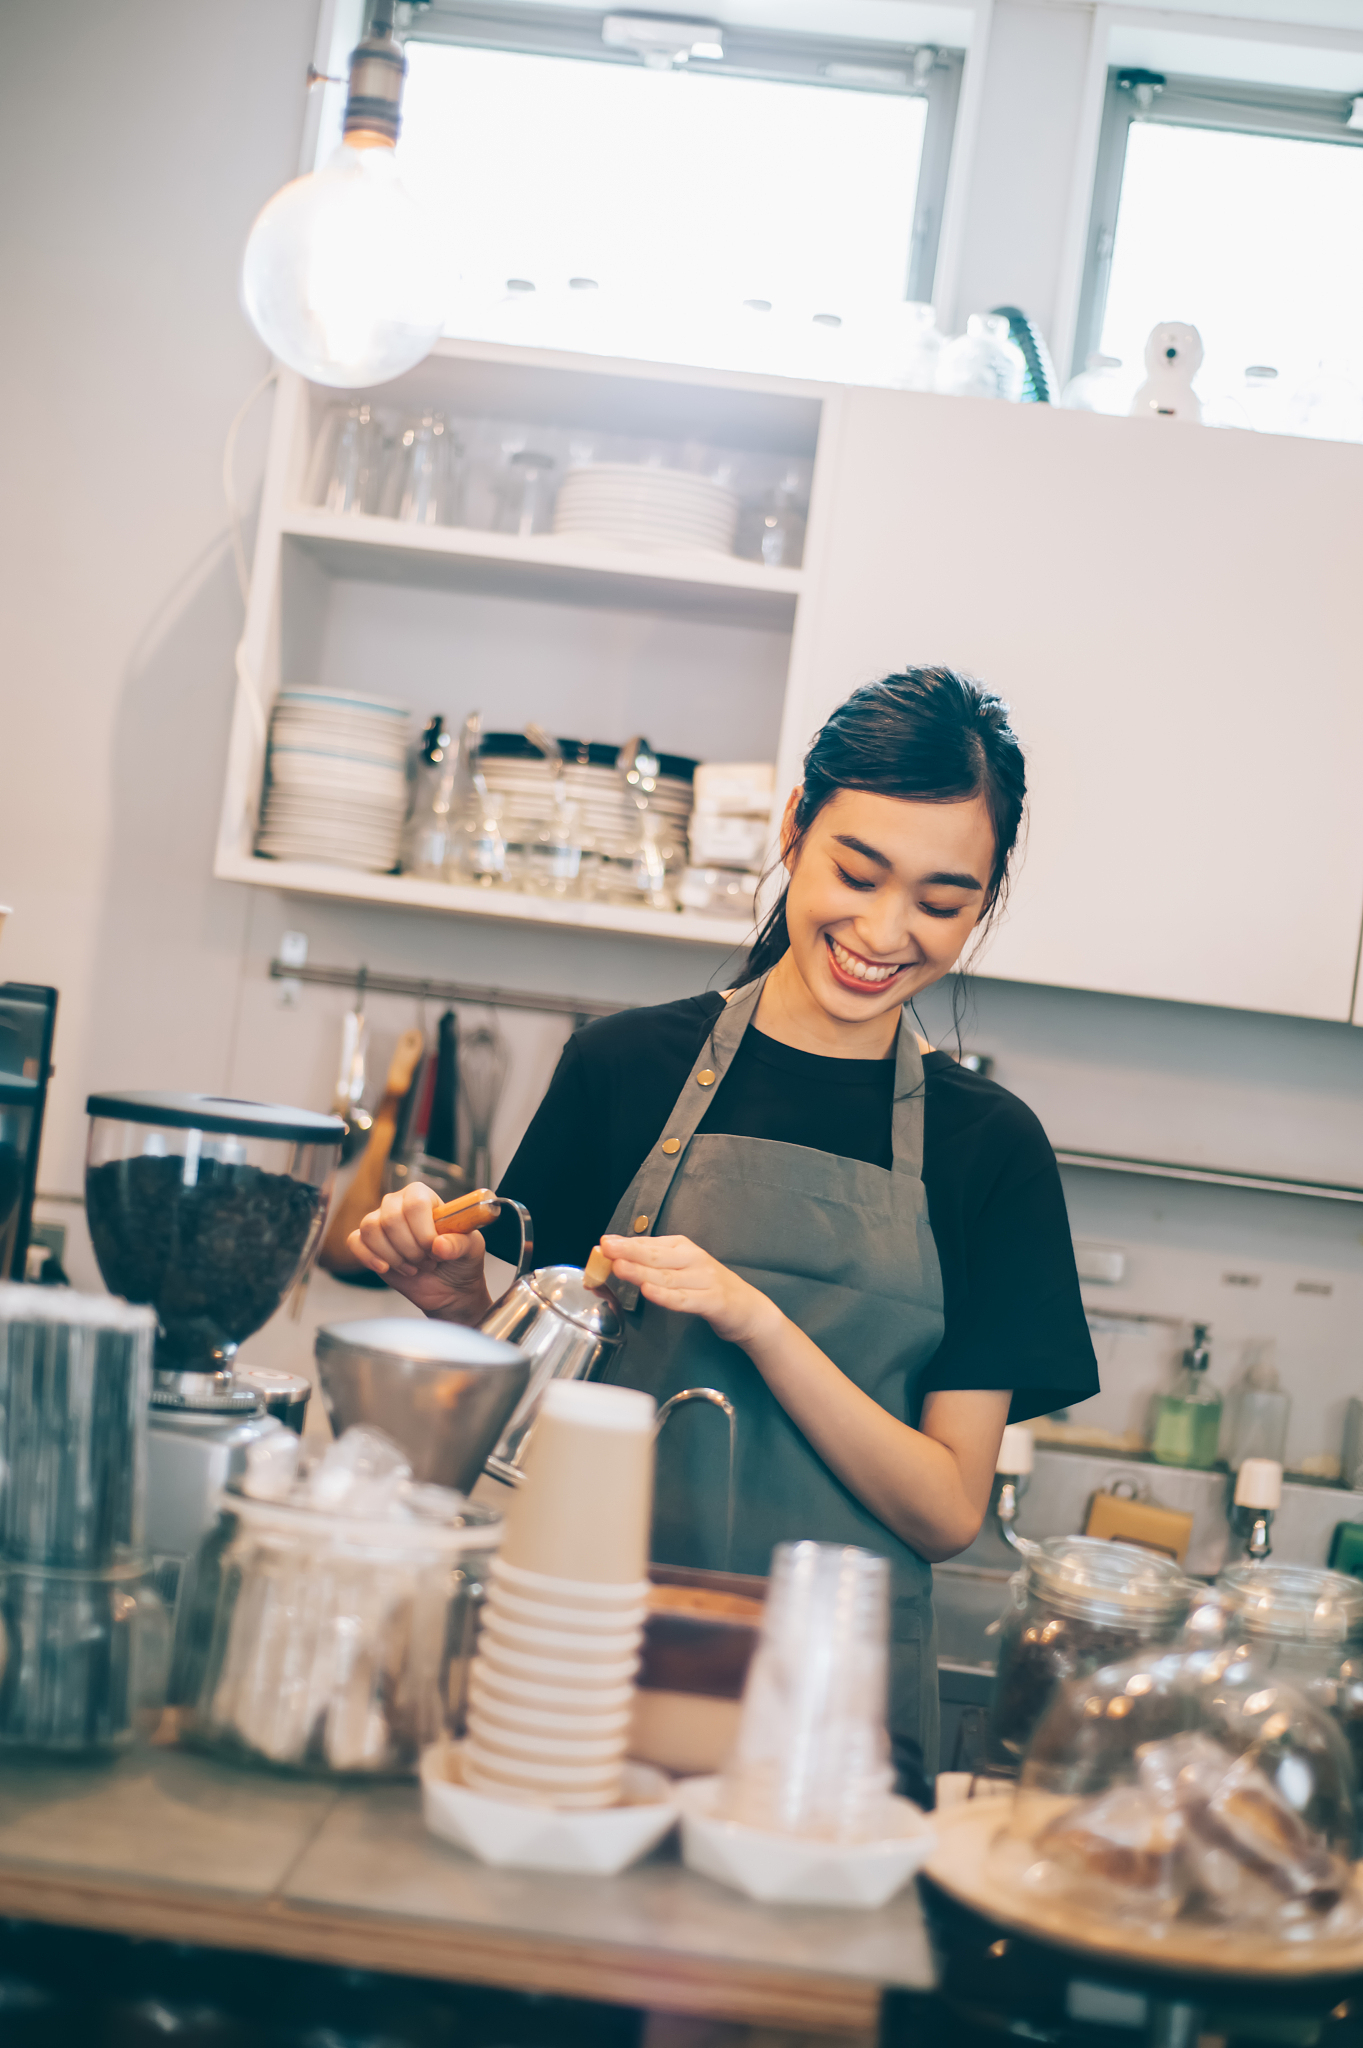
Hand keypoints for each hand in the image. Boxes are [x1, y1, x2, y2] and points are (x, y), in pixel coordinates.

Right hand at [347, 1183, 492, 1324]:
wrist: (450, 1288)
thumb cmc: (461, 1261)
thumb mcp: (471, 1250)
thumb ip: (459, 1244)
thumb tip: (439, 1245)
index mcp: (424, 1196)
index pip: (414, 1203)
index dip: (423, 1231)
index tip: (435, 1249)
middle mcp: (399, 1204)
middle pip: (390, 1218)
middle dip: (410, 1249)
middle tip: (427, 1261)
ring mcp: (381, 1222)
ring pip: (371, 1229)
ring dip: (394, 1256)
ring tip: (413, 1267)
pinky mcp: (368, 1243)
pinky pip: (355, 1241)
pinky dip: (369, 1257)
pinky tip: (387, 1268)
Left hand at [600, 1233, 780, 1348]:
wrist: (748, 1308)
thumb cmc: (708, 1287)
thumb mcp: (682, 1269)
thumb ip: (654, 1263)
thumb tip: (618, 1256)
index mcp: (684, 1248)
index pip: (651, 1244)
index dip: (626, 1244)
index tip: (604, 1243)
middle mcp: (694, 1259)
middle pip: (657, 1256)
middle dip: (630, 1252)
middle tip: (606, 1249)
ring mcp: (705, 1280)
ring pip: (667, 1277)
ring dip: (642, 1271)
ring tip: (619, 1268)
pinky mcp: (712, 1301)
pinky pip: (685, 1299)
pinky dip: (665, 1296)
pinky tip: (648, 1291)